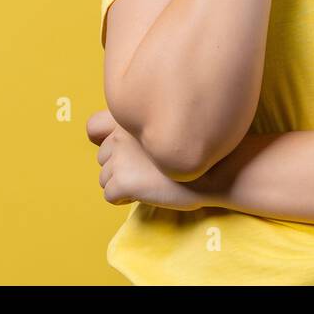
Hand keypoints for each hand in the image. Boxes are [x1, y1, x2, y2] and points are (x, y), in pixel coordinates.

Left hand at [85, 109, 210, 210]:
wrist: (219, 167)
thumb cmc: (201, 146)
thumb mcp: (173, 120)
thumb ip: (146, 121)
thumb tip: (124, 137)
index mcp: (131, 115)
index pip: (94, 127)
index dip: (105, 140)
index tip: (126, 149)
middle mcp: (121, 132)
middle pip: (102, 157)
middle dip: (120, 165)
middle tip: (149, 169)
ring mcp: (120, 156)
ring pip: (104, 177)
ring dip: (122, 182)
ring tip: (150, 180)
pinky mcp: (123, 180)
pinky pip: (110, 195)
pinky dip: (124, 198)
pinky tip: (146, 193)